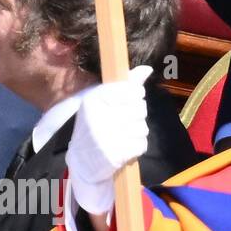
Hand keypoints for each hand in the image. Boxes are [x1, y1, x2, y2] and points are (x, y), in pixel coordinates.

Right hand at [65, 65, 152, 213]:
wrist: (82, 161)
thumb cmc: (96, 126)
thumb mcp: (104, 102)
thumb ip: (126, 85)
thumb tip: (147, 69)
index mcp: (93, 98)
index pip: (131, 90)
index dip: (134, 96)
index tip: (125, 103)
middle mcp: (98, 115)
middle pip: (140, 108)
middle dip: (136, 116)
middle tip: (122, 122)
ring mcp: (105, 135)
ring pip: (143, 127)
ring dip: (137, 132)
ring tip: (122, 135)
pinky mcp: (114, 153)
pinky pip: (141, 144)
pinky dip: (137, 147)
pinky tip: (124, 147)